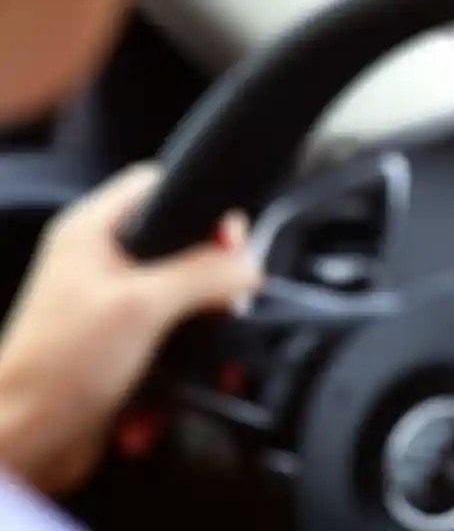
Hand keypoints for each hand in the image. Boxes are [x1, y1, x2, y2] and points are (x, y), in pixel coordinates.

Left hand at [0, 164, 260, 492]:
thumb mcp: (143, 305)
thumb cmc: (60, 366)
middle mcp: (101, 263)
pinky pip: (176, 344)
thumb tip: (251, 264)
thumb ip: (204, 273)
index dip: (201, 206)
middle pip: (183, 245)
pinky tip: (175, 391)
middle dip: (213, 280)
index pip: (158, 186)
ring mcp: (113, 307)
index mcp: (92, 232)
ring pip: (187, 299)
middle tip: (226, 303)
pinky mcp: (125, 348)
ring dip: (203, 334)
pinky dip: (184, 369)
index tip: (232, 239)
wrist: (25, 443)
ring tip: (206, 357)